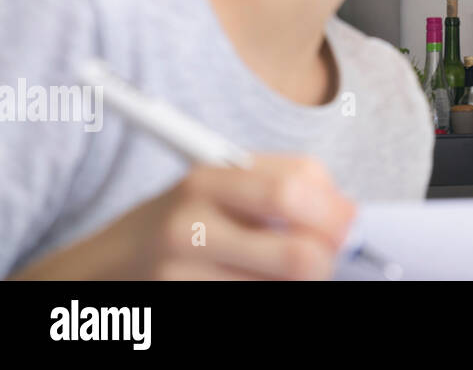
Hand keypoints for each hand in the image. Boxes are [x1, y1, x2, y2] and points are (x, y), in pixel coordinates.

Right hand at [12, 154, 355, 279]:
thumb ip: (285, 187)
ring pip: (286, 292)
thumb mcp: (220, 187)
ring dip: (296, 288)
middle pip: (301, 256)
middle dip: (326, 261)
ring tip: (274, 274)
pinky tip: (249, 289)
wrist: (99, 273)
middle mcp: (189, 228)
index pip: (295, 190)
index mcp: (207, 179)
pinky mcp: (178, 311)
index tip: (348, 224)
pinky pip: (255, 315)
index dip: (335, 212)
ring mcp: (179, 279)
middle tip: (324, 260)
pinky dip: (268, 304)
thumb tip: (350, 217)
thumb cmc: (180, 225)